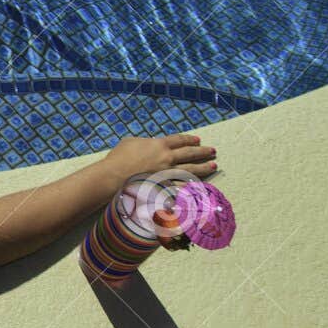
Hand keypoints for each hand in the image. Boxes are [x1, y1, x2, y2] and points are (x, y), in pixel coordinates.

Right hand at [102, 134, 216, 181]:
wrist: (114, 176)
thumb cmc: (119, 158)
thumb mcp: (130, 142)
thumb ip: (143, 142)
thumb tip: (148, 144)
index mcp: (159, 145)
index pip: (178, 140)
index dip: (189, 139)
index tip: (197, 140)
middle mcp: (167, 159)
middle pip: (189, 154)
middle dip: (202, 152)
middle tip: (212, 151)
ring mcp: (167, 174)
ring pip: (190, 170)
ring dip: (203, 168)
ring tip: (213, 166)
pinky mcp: (164, 188)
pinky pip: (182, 188)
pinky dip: (192, 188)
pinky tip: (200, 187)